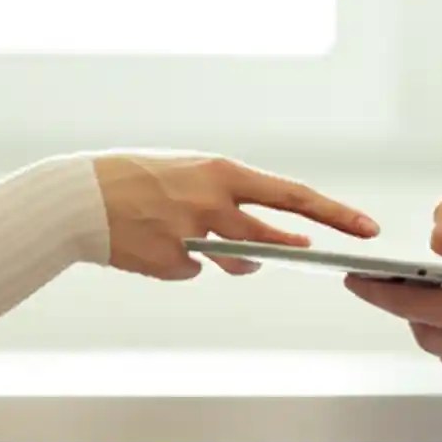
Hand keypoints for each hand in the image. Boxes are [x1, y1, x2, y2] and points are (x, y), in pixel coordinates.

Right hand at [94, 153, 379, 279]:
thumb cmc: (133, 178)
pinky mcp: (170, 263)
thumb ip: (224, 198)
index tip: (365, 226)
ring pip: (237, 262)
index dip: (333, 213)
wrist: (75, 197)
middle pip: (273, 236)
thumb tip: (258, 240)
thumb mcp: (186, 172)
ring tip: (196, 236)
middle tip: (327, 253)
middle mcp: (212, 203)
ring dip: (236, 259)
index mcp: (221, 172)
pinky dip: (179, 261)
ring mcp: (192, 236)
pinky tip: (149, 242)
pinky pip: (191, 269)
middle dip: (300, 248)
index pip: (292, 194)